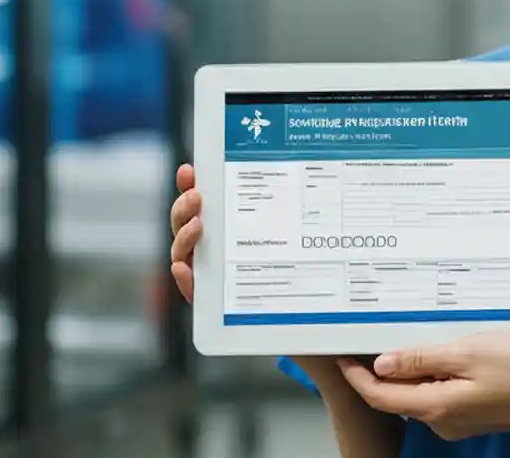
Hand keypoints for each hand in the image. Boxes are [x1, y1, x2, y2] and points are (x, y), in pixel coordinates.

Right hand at [168, 170, 344, 387]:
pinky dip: (186, 279)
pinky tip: (186, 267)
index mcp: (241, 236)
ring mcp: (219, 284)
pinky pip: (196, 295)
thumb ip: (308, 224)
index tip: (192, 169)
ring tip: (198, 226)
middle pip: (191, 227)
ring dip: (184, 238)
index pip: (211, 207)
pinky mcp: (221, 312)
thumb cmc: (319, 291)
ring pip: (187, 256)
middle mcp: (224, 257)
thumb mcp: (316, 251)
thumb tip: (321, 176)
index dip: (193, 187)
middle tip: (197, 195)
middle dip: (185, 207)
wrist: (325, 340)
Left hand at [337, 332, 509, 440]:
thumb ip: (421, 359)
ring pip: (418, 396)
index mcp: (436, 406)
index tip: (342, 355)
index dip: (357, 376)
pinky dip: (430, 376)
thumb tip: (381, 365)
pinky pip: (439, 395)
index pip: (380, 396)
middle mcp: (442, 420)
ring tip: (402, 339)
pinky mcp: (472, 415)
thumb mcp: (466, 352)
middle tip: (365, 339)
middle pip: (396, 398)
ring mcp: (458, 421)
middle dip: (378, 372)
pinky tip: (438, 355)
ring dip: (407, 372)